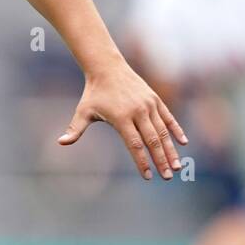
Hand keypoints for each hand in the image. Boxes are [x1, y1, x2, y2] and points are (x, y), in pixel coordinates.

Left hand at [58, 60, 187, 179]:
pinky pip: (168, 117)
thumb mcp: (83, 112)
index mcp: (122, 118)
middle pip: (152, 141)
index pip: (135, 145)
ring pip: (163, 131)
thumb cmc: (94, 93)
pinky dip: (176, 130)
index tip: (148, 177)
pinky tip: (183, 143)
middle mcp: (138, 111)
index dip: (142, 162)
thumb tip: (61, 143)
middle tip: (167, 176)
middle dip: (161, 160)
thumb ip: (75, 129)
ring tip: (177, 166)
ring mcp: (149, 105)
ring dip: (171, 150)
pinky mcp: (155, 99)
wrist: (107, 68)